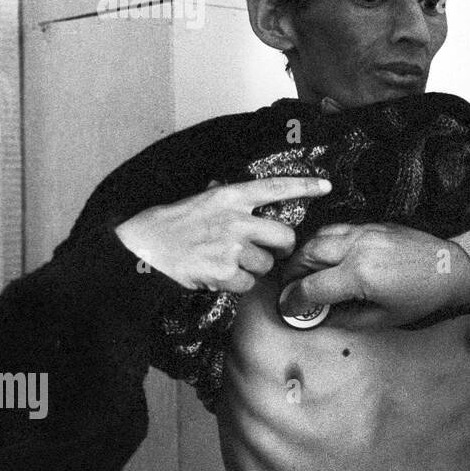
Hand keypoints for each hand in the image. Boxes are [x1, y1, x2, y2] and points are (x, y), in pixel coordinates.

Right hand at [115, 176, 331, 291]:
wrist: (144, 244)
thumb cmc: (174, 222)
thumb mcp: (204, 199)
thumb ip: (232, 199)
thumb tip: (255, 194)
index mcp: (231, 196)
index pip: (275, 187)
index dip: (304, 186)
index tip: (325, 187)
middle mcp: (235, 219)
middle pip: (284, 236)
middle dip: (282, 248)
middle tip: (271, 251)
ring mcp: (231, 246)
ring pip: (266, 264)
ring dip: (254, 268)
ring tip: (229, 262)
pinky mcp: (224, 271)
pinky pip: (248, 283)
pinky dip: (237, 284)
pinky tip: (219, 275)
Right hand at [279, 223, 469, 327]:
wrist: (452, 268)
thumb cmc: (423, 296)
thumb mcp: (384, 318)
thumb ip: (346, 319)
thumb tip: (321, 318)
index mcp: (359, 274)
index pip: (311, 287)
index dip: (294, 301)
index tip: (289, 309)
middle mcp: (358, 247)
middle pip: (307, 254)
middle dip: (291, 272)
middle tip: (289, 288)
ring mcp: (366, 231)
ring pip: (320, 236)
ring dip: (305, 253)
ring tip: (303, 271)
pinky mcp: (374, 224)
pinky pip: (339, 229)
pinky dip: (325, 241)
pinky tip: (327, 255)